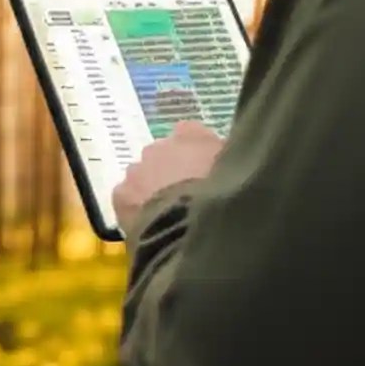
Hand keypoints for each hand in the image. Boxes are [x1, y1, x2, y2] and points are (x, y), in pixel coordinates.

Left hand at [112, 121, 224, 239]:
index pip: (193, 134)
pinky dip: (137, 208)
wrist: (192, 231)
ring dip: (154, 188)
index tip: (208, 171)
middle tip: (189, 195)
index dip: (200, 154)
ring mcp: (138, 168)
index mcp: (192, 135)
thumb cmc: (227, 199)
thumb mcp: (243, 174)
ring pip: (144, 176)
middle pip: (166, 155)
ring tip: (170, 214)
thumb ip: (232, 162)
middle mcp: (161, 144)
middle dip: (174, 171)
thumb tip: (229, 163)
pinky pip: (128, 198)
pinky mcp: (121, 194)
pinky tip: (151, 225)